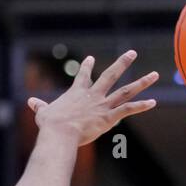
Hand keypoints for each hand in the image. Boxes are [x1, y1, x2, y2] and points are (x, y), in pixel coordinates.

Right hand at [27, 50, 157, 145]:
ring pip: (126, 90)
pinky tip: (153, 102)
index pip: (83, 76)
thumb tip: (31, 102)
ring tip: (154, 74)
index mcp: (77, 92)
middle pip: (111, 75)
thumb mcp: (43, 113)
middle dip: (122, 63)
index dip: (86, 67)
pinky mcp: (109, 117)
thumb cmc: (51, 125)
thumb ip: (40, 106)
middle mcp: (93, 95)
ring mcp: (103, 105)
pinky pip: (128, 110)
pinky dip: (141, 106)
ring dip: (141, 82)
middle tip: (132, 52)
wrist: (59, 132)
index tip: (90, 59)